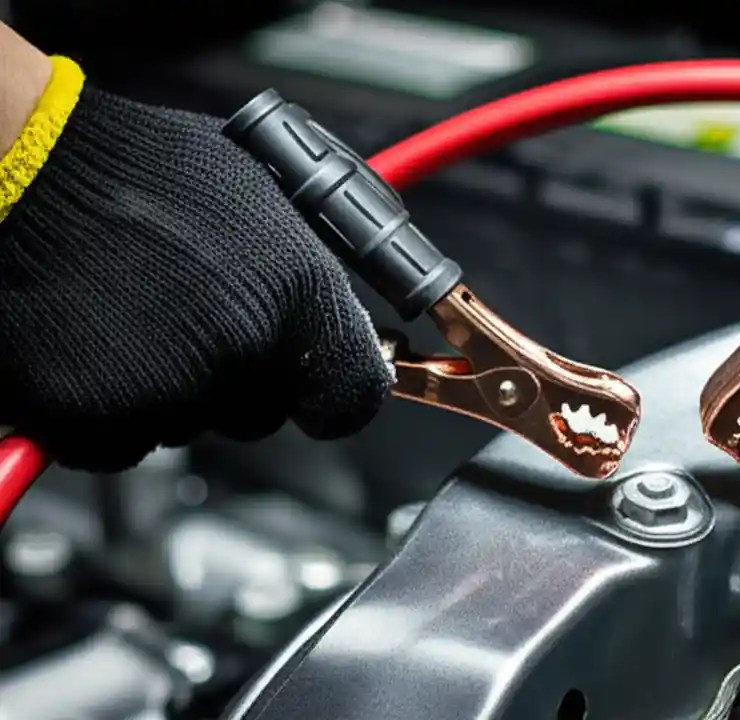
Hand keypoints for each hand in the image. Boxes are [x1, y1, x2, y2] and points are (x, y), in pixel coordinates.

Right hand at [0, 85, 392, 471]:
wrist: (19, 164)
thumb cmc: (134, 164)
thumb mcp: (261, 192)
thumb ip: (311, 269)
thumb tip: (350, 316)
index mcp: (299, 292)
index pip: (354, 396)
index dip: (332, 392)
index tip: (316, 385)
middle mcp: (245, 348)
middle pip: (261, 412)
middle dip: (233, 379)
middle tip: (187, 318)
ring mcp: (169, 390)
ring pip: (186, 427)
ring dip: (164, 391)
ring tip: (124, 313)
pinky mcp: (93, 418)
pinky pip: (115, 445)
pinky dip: (99, 413)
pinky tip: (86, 347)